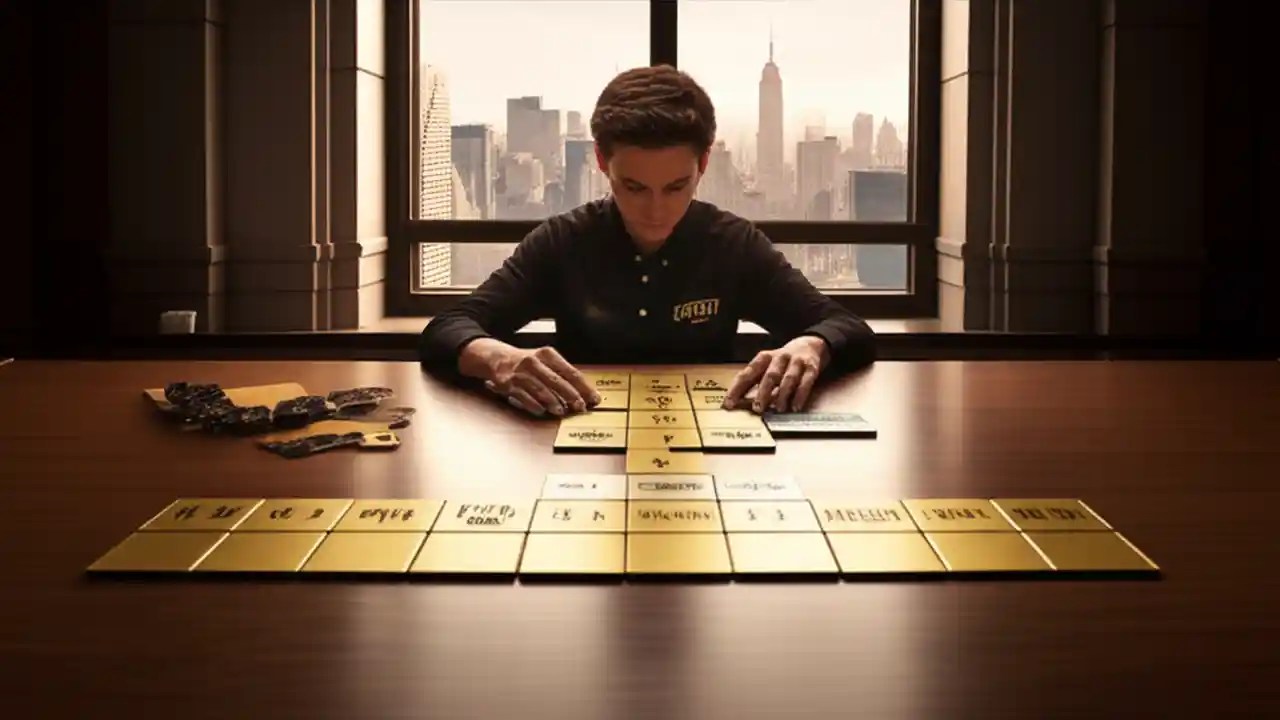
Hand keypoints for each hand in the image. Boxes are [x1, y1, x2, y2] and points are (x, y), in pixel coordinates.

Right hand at [462, 340, 597, 416]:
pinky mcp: (508, 384)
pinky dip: (534, 405)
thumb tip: (582, 391)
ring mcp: (521, 373)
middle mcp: (534, 362)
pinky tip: (542, 411)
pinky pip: (524, 397)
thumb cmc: (524, 361)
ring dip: (554, 403)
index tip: (593, 398)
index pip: (571, 371)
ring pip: (542, 390)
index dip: (584, 387)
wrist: (495, 357)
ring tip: (562, 411)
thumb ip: (560, 373)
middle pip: (558, 381)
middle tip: (581, 407)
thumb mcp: (543, 360)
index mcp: (547, 354)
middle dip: (572, 396)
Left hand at [723, 335, 829, 413]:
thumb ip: (753, 382)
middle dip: (763, 392)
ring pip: (788, 378)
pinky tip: (796, 407)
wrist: (811, 344)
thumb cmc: (782, 361)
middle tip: (758, 408)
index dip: (737, 389)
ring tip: (779, 409)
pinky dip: (800, 395)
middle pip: (770, 375)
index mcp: (763, 358)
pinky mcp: (811, 368)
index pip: (747, 373)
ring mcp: (796, 362)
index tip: (729, 403)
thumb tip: (736, 402)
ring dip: (783, 394)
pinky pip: (806, 382)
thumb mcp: (766, 366)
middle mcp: (779, 358)